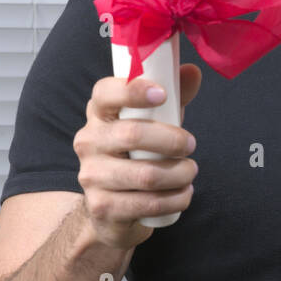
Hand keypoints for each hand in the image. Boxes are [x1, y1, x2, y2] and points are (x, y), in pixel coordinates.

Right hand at [73, 63, 201, 250]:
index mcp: (99, 113)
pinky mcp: (102, 207)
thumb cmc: (138, 153)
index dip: (133, 91)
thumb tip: (192, 72)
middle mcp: (88, 141)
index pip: (105, 92)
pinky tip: (183, 194)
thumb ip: (174, 96)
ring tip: (190, 172)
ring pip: (145, 175)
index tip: (162, 94)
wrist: (113, 207)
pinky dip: (175, 199)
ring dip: (179, 174)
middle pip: (132, 134)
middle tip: (191, 145)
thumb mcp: (155, 121)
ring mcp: (91, 176)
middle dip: (171, 140)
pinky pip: (147, 204)